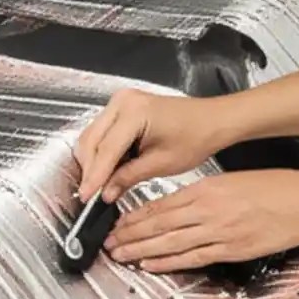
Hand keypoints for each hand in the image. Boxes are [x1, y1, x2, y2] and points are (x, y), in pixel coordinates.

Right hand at [74, 90, 233, 202]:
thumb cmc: (196, 136)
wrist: (212, 120)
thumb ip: (128, 177)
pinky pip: (101, 131)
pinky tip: (106, 169)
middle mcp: (122, 102)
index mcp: (134, 112)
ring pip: (92, 136)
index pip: (106, 150)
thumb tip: (106, 193)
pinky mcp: (121, 106)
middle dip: (89, 169)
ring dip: (93, 161)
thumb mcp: (161, 164)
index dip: (94, 176)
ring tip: (98, 184)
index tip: (86, 196)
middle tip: (90, 193)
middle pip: (91, 140)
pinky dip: (101, 151)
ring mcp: (120, 101)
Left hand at [104, 170, 298, 272]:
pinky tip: (150, 265)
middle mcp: (208, 210)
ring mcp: (219, 232)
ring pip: (170, 243)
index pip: (160, 204)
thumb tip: (176, 204)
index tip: (116, 222)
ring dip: (141, 251)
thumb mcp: (232, 179)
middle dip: (130, 235)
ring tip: (121, 255)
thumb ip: (203, 192)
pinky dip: (168, 263)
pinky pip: (193, 258)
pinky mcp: (231, 250)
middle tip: (108, 242)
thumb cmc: (275, 187)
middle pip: (158, 225)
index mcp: (206, 189)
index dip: (134, 216)